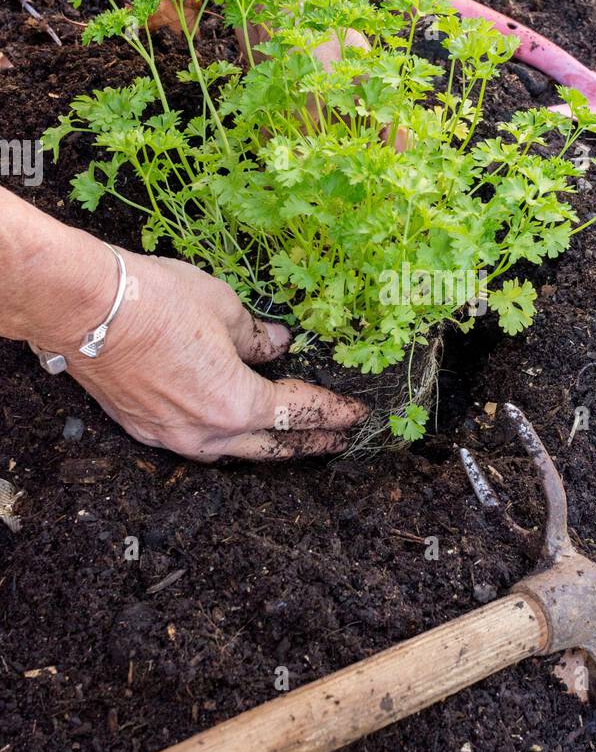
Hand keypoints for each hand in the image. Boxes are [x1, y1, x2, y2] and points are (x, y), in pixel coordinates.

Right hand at [43, 248, 366, 462]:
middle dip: (309, 442)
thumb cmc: (156, 301)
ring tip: (290, 438)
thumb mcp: (224, 308)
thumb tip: (277, 346)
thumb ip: (257, 336)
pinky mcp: (144, 428)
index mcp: (235, 405)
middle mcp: (206, 433)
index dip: (332, 413)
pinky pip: (198, 441)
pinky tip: (233, 426)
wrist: (82, 308)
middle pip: (271, 446)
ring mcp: (171, 436)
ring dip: (266, 444)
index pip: (297, 414)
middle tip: (337, 438)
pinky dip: (226, 436)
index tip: (357, 414)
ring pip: (233, 450)